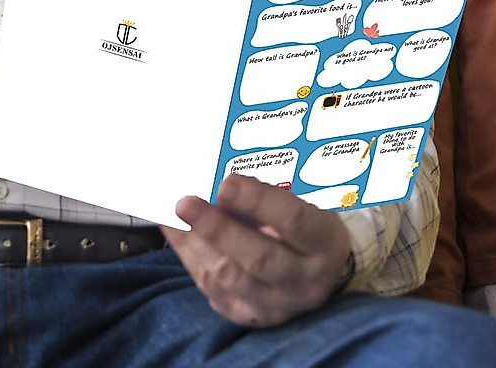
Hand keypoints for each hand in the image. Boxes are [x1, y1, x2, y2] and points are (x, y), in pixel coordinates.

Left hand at [165, 174, 350, 326]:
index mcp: (324, 243)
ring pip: (230, 276)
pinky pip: (211, 287)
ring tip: (171, 213)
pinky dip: (188, 254)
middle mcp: (304, 281)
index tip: (225, 184)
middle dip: (217, 228)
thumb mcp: (299, 205)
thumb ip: (265, 196)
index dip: (258, 201)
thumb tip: (215, 179)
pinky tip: (172, 228)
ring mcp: (275, 305)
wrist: (311, 275)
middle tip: (185, 202)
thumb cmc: (300, 227)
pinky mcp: (246, 315)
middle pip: (259, 257)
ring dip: (195, 241)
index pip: (293, 221)